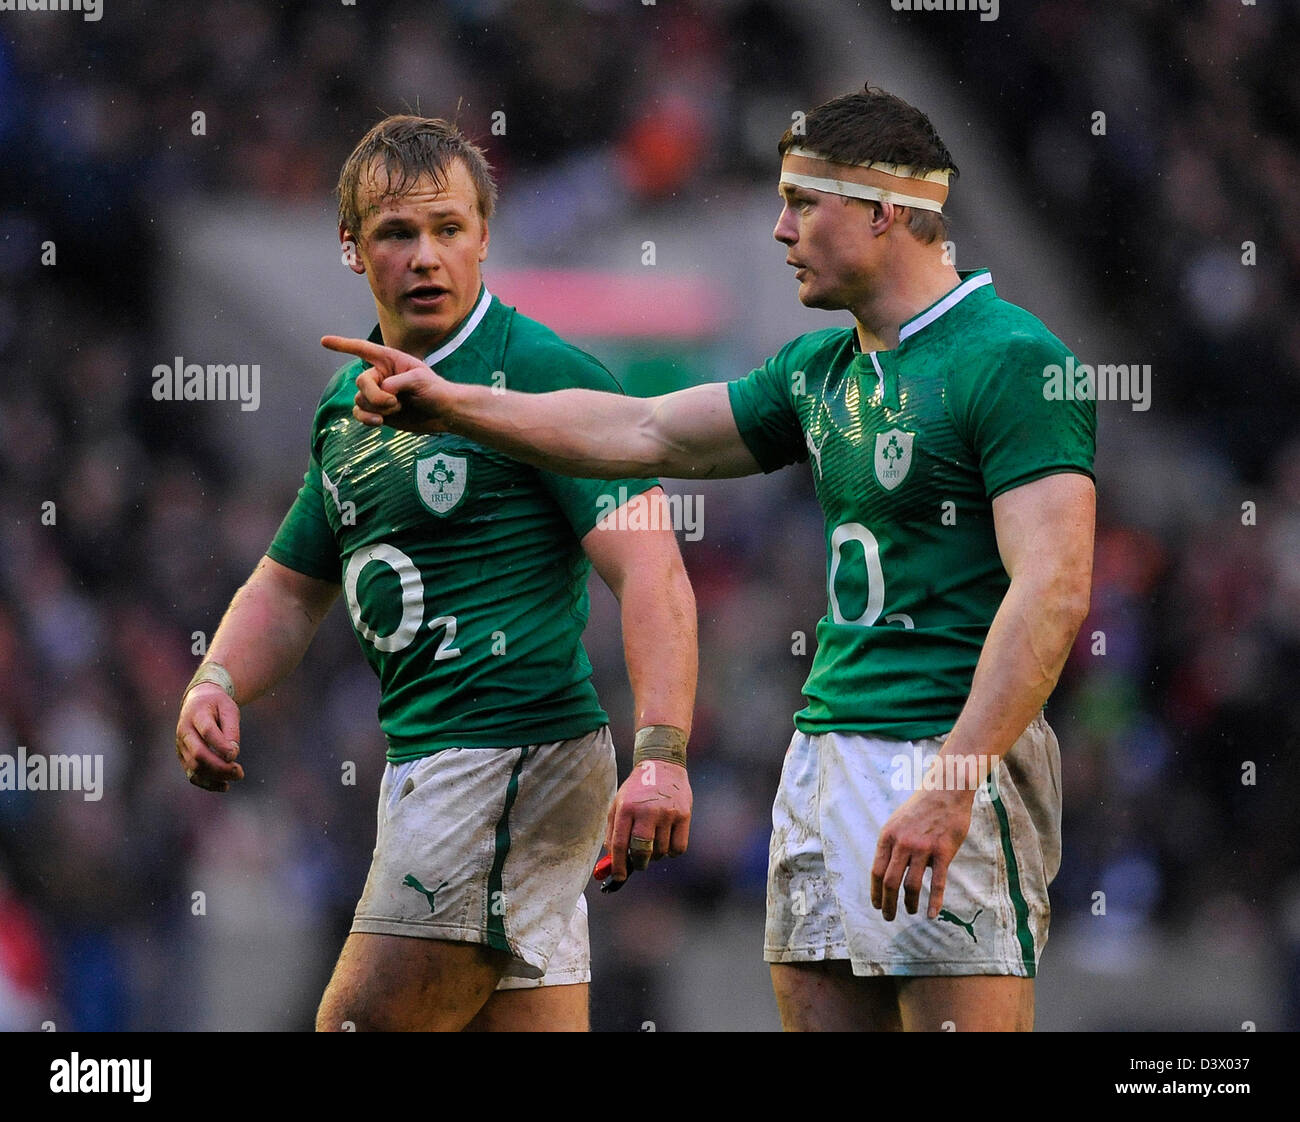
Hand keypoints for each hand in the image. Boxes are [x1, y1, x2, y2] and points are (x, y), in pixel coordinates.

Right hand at [175, 684, 244, 792]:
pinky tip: (225, 786)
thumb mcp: (229, 708)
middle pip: (198, 753)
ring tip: (237, 776)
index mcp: (197, 714)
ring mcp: (181, 746)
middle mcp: (185, 731)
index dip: (221, 746)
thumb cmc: (217, 705)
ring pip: (194, 767)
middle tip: (240, 772)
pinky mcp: (183, 757)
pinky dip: (208, 783)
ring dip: (216, 776)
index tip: (235, 755)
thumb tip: (233, 754)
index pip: (207, 732)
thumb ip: (232, 729)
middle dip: (220, 767)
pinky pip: (192, 775)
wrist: (198, 702)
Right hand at [321, 335, 455, 433]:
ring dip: (377, 407)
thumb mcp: (420, 379)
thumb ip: (397, 382)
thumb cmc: (435, 389)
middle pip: (361, 382)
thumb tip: (381, 391)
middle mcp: (380, 375)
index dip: (343, 345)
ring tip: (398, 408)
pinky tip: (379, 422)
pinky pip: (359, 414)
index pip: (362, 349)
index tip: (324, 341)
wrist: (442, 413)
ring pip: (360, 400)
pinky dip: (367, 419)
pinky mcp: (377, 412)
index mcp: (389, 360)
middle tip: (395, 403)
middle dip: (375, 395)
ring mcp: (377, 394)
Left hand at [604, 761, 690, 883]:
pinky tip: (667, 841)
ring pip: (662, 851)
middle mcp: (647, 810)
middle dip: (639, 863)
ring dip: (657, 855)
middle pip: (642, 851)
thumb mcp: (618, 804)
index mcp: (626, 808)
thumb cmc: (637, 790)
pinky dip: (672, 851)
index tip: (619, 877)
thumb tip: (612, 862)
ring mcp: (667, 812)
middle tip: (639, 863)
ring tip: (655, 842)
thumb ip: (613, 832)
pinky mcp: (684, 814)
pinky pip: (679, 848)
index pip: (620, 844)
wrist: (661, 765)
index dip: (618, 865)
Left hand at [870, 786, 973, 919]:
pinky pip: (937, 882)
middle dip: (888, 904)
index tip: (877, 905)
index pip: (877, 871)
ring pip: (911, 885)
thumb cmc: (921, 807)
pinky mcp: (943, 851)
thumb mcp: (898, 822)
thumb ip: (893, 845)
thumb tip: (890, 870)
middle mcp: (902, 843)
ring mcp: (923, 847)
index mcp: (888, 836)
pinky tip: (931, 914)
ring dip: (909, 904)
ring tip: (910, 912)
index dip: (876, 891)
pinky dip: (934, 901)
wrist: (945, 790)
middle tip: (889, 917)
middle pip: (890, 882)